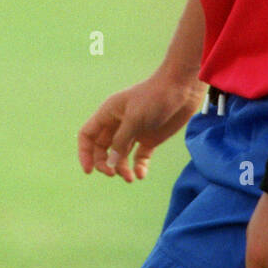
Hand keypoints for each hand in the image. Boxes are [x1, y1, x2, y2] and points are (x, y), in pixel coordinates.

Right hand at [78, 71, 205, 181]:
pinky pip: (139, 157)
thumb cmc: (155, 97)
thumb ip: (121, 141)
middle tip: (113, 174)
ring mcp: (134, 131)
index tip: (89, 171)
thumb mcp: (135, 119)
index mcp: (109, 114)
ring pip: (120, 156)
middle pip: (102, 149)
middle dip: (105, 163)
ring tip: (131, 178)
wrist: (182, 88)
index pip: (88, 135)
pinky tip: (141, 174)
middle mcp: (119, 123)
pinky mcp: (150, 138)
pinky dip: (138, 167)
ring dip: (122, 168)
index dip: (85, 153)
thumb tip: (110, 163)